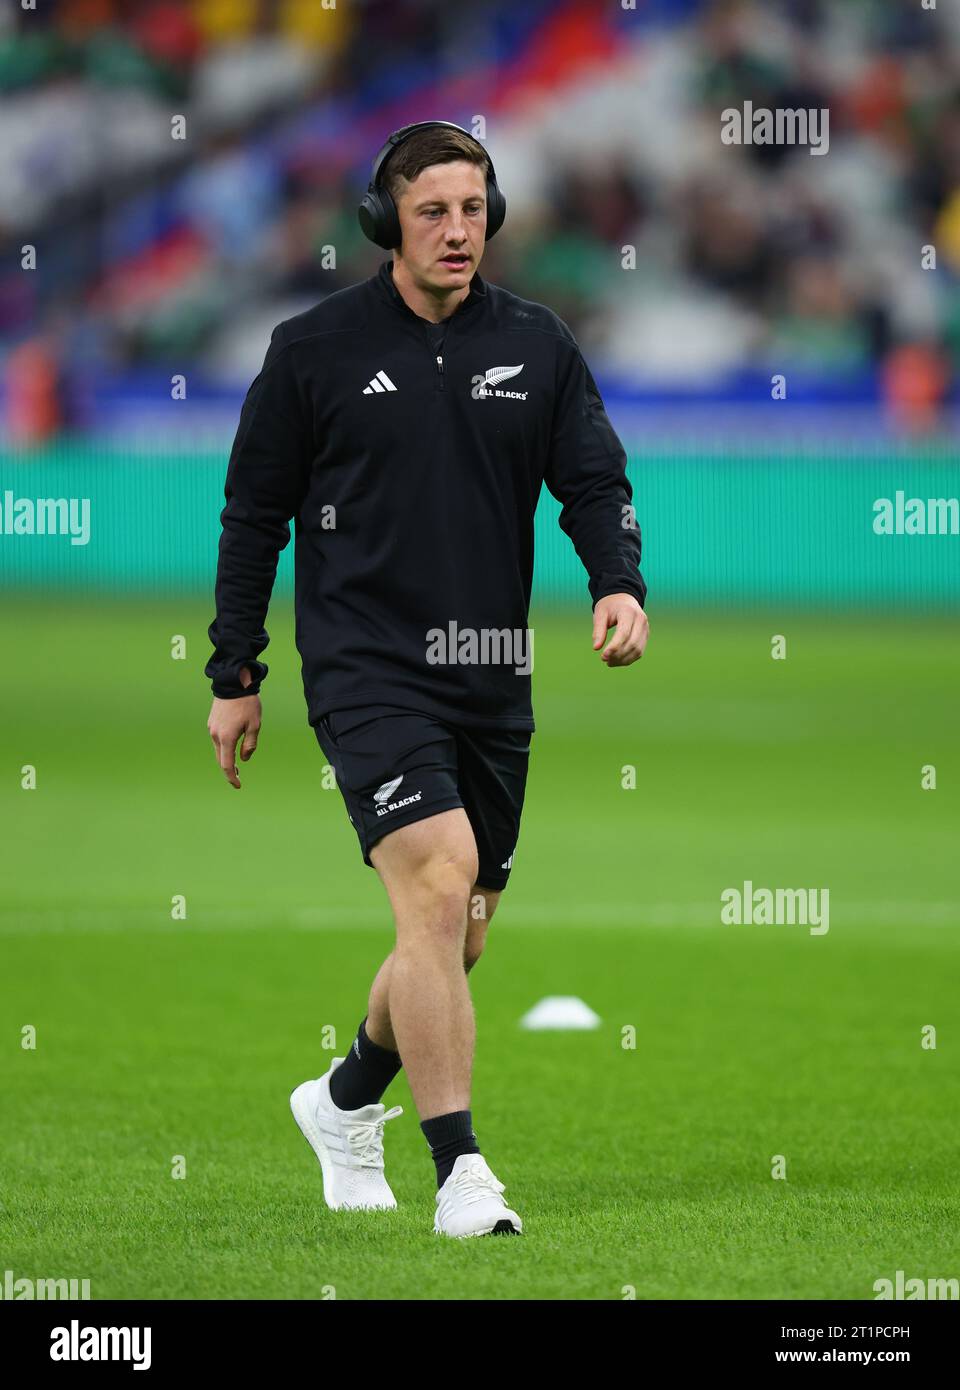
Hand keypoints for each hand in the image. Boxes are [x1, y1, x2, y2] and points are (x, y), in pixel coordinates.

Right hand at [207, 666, 260, 788]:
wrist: (233, 683)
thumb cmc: (247, 704)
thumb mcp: (255, 725)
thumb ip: (250, 745)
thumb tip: (244, 759)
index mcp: (227, 738)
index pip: (227, 765)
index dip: (232, 777)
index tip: (238, 785)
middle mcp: (216, 735)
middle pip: (221, 759)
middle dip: (229, 770)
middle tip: (238, 777)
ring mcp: (211, 728)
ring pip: (218, 749)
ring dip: (226, 757)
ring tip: (236, 763)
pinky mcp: (211, 722)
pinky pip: (216, 739)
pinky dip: (223, 747)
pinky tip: (231, 746)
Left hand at [592, 593, 648, 666]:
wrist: (623, 598)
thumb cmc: (610, 606)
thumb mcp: (600, 614)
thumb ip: (598, 630)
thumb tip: (596, 648)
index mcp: (628, 612)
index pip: (624, 633)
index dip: (614, 647)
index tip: (603, 656)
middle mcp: (641, 620)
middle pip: (632, 643)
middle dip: (618, 655)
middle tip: (604, 659)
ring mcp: (645, 628)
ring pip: (637, 650)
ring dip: (623, 660)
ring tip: (609, 662)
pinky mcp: (645, 635)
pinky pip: (639, 651)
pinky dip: (628, 659)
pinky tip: (617, 661)